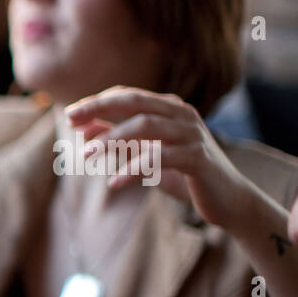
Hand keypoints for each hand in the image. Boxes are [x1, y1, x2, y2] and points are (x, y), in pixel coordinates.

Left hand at [64, 86, 256, 230]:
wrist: (226, 200)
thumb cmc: (182, 175)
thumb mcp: (144, 155)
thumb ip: (118, 142)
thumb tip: (83, 131)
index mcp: (169, 109)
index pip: (129, 96)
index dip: (98, 102)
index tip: (70, 115)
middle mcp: (182, 115)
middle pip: (135, 102)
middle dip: (100, 108)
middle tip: (71, 122)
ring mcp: (192, 134)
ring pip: (146, 125)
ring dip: (112, 138)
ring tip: (87, 155)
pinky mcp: (198, 158)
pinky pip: (160, 158)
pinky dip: (134, 169)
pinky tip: (114, 183)